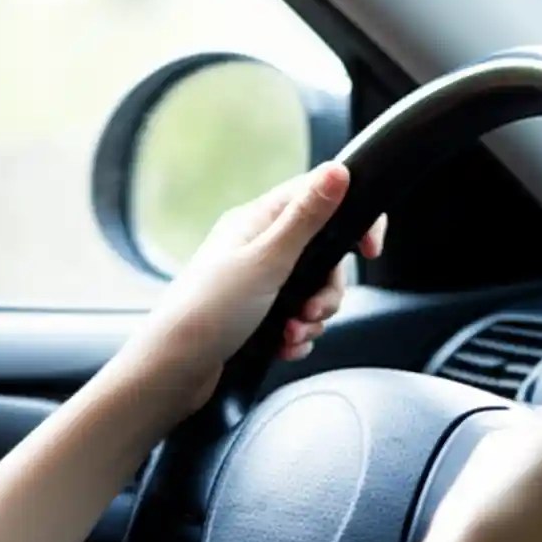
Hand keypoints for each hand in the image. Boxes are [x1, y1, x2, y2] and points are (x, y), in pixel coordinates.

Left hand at [143, 161, 385, 408]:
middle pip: (323, 255)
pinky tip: (284, 347)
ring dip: (312, 318)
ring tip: (293, 334)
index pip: (317, 197)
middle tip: (313, 311)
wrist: (172, 371)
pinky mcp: (256, 314)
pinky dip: (298, 335)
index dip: (351, 220)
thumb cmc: (209, 312)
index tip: (369, 250)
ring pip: (313, 291)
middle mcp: (257, 246)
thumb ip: (307, 217)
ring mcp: (257, 281)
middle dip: (327, 290)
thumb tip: (338, 170)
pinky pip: (297, 318)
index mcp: (257, 221)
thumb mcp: (268, 260)